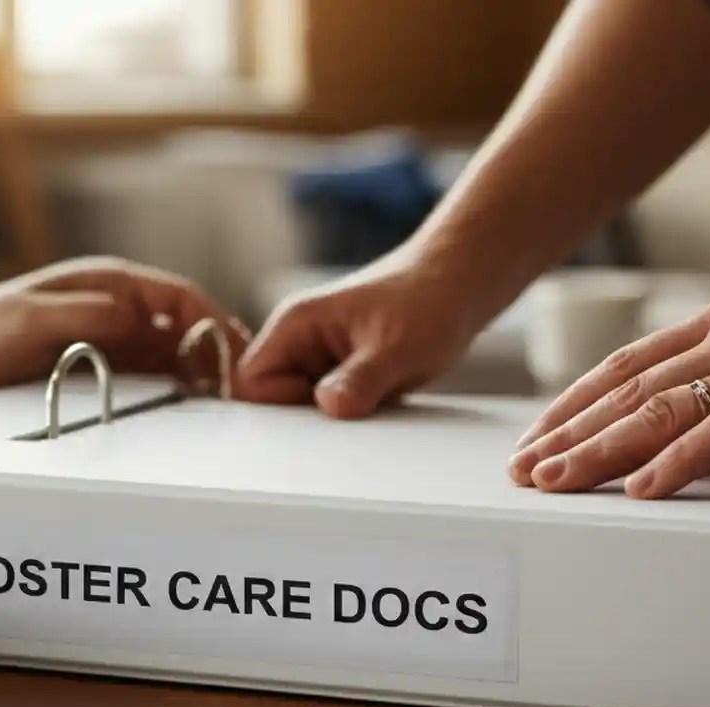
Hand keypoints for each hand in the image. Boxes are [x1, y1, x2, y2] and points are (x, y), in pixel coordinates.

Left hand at [0, 257, 249, 391]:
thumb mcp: (30, 317)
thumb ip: (83, 315)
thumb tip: (136, 319)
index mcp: (112, 284)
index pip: (179, 297)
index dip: (213, 321)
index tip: (235, 350)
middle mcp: (122, 308)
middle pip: (188, 329)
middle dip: (219, 353)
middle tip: (244, 389)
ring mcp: (118, 337)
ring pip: (176, 355)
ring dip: (202, 377)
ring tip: (228, 408)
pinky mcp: (108, 365)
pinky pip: (153, 376)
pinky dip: (176, 392)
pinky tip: (192, 414)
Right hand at [237, 250, 475, 417]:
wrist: (459, 285)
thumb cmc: (428, 300)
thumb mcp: (397, 347)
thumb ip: (361, 379)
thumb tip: (329, 407)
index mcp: (295, 325)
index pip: (250, 382)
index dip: (279, 406)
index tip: (321, 412)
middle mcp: (298, 341)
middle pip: (272, 401)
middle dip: (308, 417)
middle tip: (355, 411)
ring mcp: (318, 358)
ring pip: (303, 408)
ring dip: (335, 416)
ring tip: (376, 398)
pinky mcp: (339, 373)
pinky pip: (329, 407)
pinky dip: (352, 413)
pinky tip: (381, 400)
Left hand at [510, 242, 709, 498]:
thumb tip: (700, 382)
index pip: (627, 364)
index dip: (573, 401)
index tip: (537, 433)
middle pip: (629, 391)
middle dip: (568, 432)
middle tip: (522, 469)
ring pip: (662, 411)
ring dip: (599, 450)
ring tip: (554, 482)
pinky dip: (680, 461)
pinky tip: (642, 488)